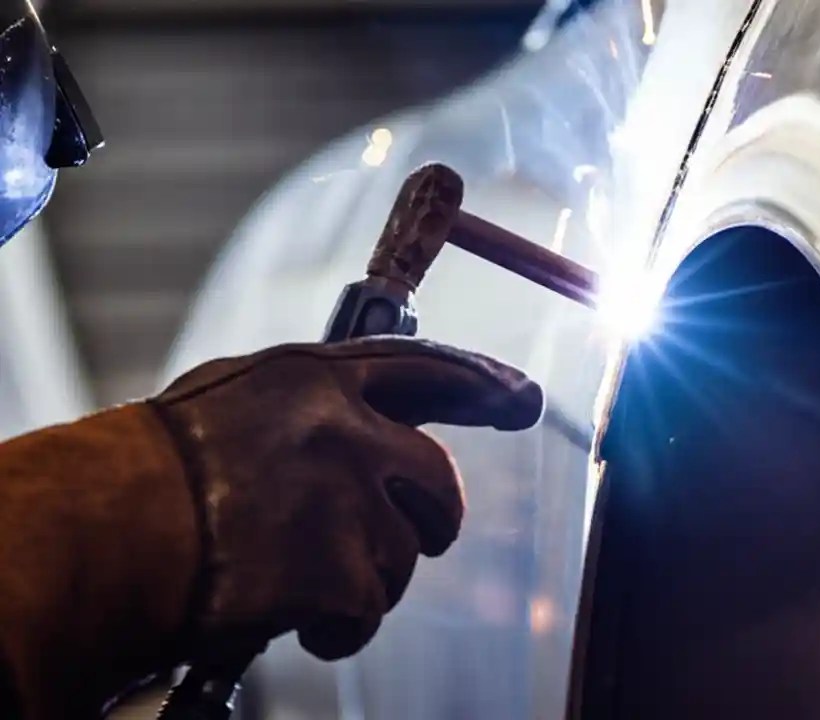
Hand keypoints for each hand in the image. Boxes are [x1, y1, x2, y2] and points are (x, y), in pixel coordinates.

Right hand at [150, 336, 542, 660]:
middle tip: (410, 539)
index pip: (428, 369)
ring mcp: (347, 496)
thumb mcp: (231, 403)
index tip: (519, 399)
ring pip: (405, 552)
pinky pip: (371, 607)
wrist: (95, 538)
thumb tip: (357, 420)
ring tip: (295, 582)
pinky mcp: (340, 568)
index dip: (483, 384)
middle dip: (430, 519)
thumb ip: (305, 407)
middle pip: (436, 481)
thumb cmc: (144, 477)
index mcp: (314, 379)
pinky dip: (339, 626)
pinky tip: (295, 618)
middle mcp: (344, 427)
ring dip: (364, 578)